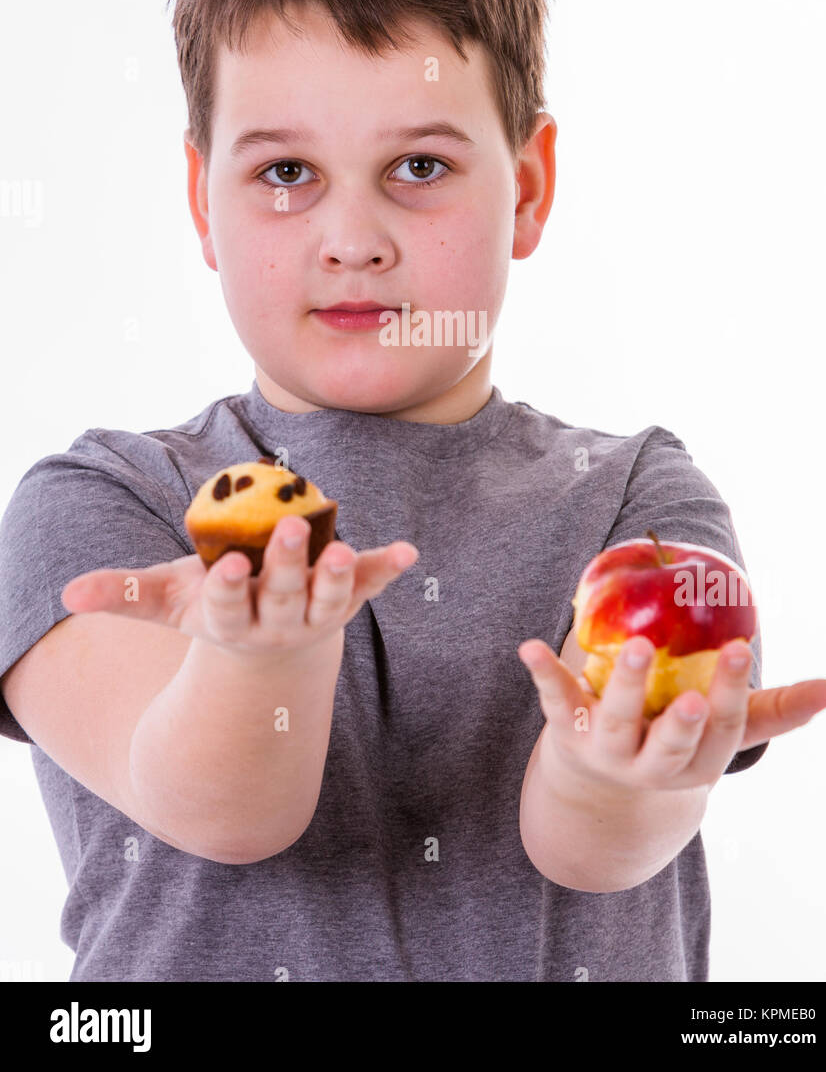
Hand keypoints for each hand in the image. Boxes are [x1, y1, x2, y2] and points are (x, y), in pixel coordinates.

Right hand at [61, 515, 418, 657]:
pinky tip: (409, 552)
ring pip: (331, 599)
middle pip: (284, 597)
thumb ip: (126, 595)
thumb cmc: (213, 606)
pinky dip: (390, 569)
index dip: (228, 589)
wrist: (270, 642)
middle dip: (288, 565)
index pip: (228, 607)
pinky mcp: (348, 598)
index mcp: (232, 621)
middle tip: (293, 528)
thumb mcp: (170, 603)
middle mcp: (279, 622)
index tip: (228, 566)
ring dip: (340, 577)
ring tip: (344, 550)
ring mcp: (318, 614)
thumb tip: (69, 594)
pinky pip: (371, 584)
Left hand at [517, 635, 825, 792]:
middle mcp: (651, 766)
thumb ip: (774, 710)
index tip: (738, 650)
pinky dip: (543, 674)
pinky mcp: (567, 732)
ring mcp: (606, 752)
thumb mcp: (722, 733)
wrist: (600, 789)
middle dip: (681, 721)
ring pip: (614, 723)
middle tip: (689, 695)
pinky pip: (556, 702)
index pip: (721, 732)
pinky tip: (529, 646)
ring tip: (634, 645)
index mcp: (696, 762)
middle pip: (669, 745)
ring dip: (623, 686)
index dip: (730, 693)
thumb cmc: (675, 740)